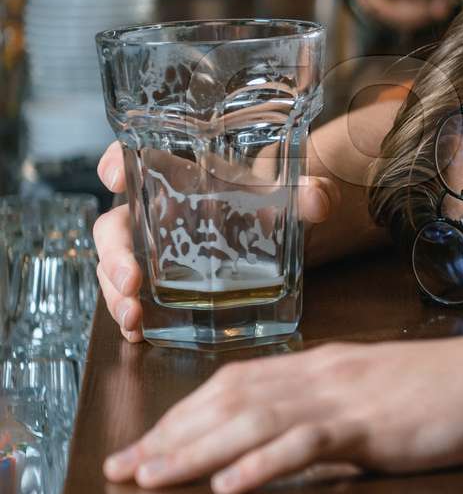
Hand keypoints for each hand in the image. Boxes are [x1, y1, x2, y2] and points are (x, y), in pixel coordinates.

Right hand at [93, 143, 338, 343]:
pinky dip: (129, 315)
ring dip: (116, 294)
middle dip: (114, 255)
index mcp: (183, 180)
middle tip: (132, 281)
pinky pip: (132, 297)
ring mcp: (154, 252)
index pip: (136, 160)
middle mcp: (158, 215)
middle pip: (115, 227)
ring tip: (134, 319)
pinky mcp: (161, 283)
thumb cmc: (274, 204)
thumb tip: (318, 199)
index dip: (113, 162)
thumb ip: (311, 192)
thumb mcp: (295, 195)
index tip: (114, 176)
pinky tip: (139, 333)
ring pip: (115, 267)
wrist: (279, 235)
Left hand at [103, 335, 462, 493]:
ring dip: (196, 451)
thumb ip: (335, 412)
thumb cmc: (450, 390)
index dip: (184, 411)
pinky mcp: (371, 425)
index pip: (237, 381)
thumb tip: (293, 443)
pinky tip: (229, 485)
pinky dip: (262, 464)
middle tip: (123, 467)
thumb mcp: (380, 394)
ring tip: (153, 477)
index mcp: (325, 363)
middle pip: (230, 399)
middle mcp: (325, 373)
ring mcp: (346, 396)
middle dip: (170, 434)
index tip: (146, 442)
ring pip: (254, 420)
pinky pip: (306, 443)